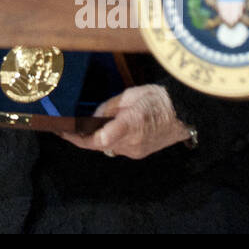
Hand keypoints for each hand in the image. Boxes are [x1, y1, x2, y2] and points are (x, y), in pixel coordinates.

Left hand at [56, 84, 191, 159]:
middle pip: (98, 145)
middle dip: (82, 137)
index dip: (77, 138)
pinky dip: (109, 139)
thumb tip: (92, 118)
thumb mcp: (130, 95)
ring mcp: (137, 151)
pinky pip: (119, 147)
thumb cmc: (158, 99)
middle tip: (67, 127)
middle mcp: (132, 143)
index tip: (63, 132)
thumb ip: (109, 107)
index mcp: (129, 125)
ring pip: (108, 147)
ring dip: (96, 138)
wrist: (185, 112)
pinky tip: (106, 128)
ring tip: (84, 125)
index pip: (97, 140)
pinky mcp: (141, 153)